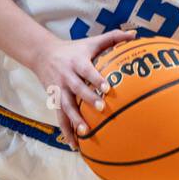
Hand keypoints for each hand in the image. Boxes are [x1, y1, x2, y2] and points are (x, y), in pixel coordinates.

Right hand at [33, 28, 135, 148]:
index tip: (107, 88)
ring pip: (65, 106)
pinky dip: (66, 131)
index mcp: (77, 62)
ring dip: (74, 119)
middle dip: (87, 98)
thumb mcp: (91, 41)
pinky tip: (74, 145)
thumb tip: (135, 34)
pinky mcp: (54, 100)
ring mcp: (59, 89)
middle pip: (77, 88)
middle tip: (100, 107)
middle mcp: (67, 76)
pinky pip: (59, 118)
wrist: (43, 54)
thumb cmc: (74, 49)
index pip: (87, 71)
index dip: (96, 79)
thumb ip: (113, 37)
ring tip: (85, 131)